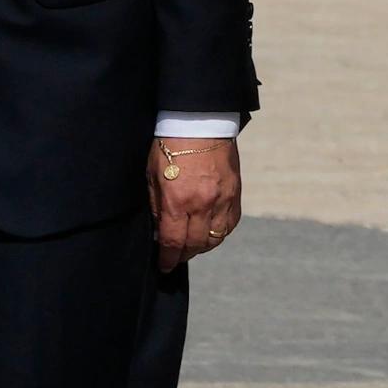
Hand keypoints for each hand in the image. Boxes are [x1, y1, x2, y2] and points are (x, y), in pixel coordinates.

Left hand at [150, 135, 241, 271]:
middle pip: (196, 244)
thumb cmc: (170, 146)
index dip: (168, 258)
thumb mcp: (152, 176)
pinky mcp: (235, 194)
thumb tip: (160, 232)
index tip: (164, 265)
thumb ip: (157, 207)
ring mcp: (223, 200)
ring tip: (192, 245)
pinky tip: (210, 231)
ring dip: (203, 247)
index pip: (174, 241)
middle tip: (176, 256)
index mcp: (178, 200)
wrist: (200, 122)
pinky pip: (229, 224)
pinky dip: (219, 233)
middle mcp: (203, 204)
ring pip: (216, 238)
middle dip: (184, 254)